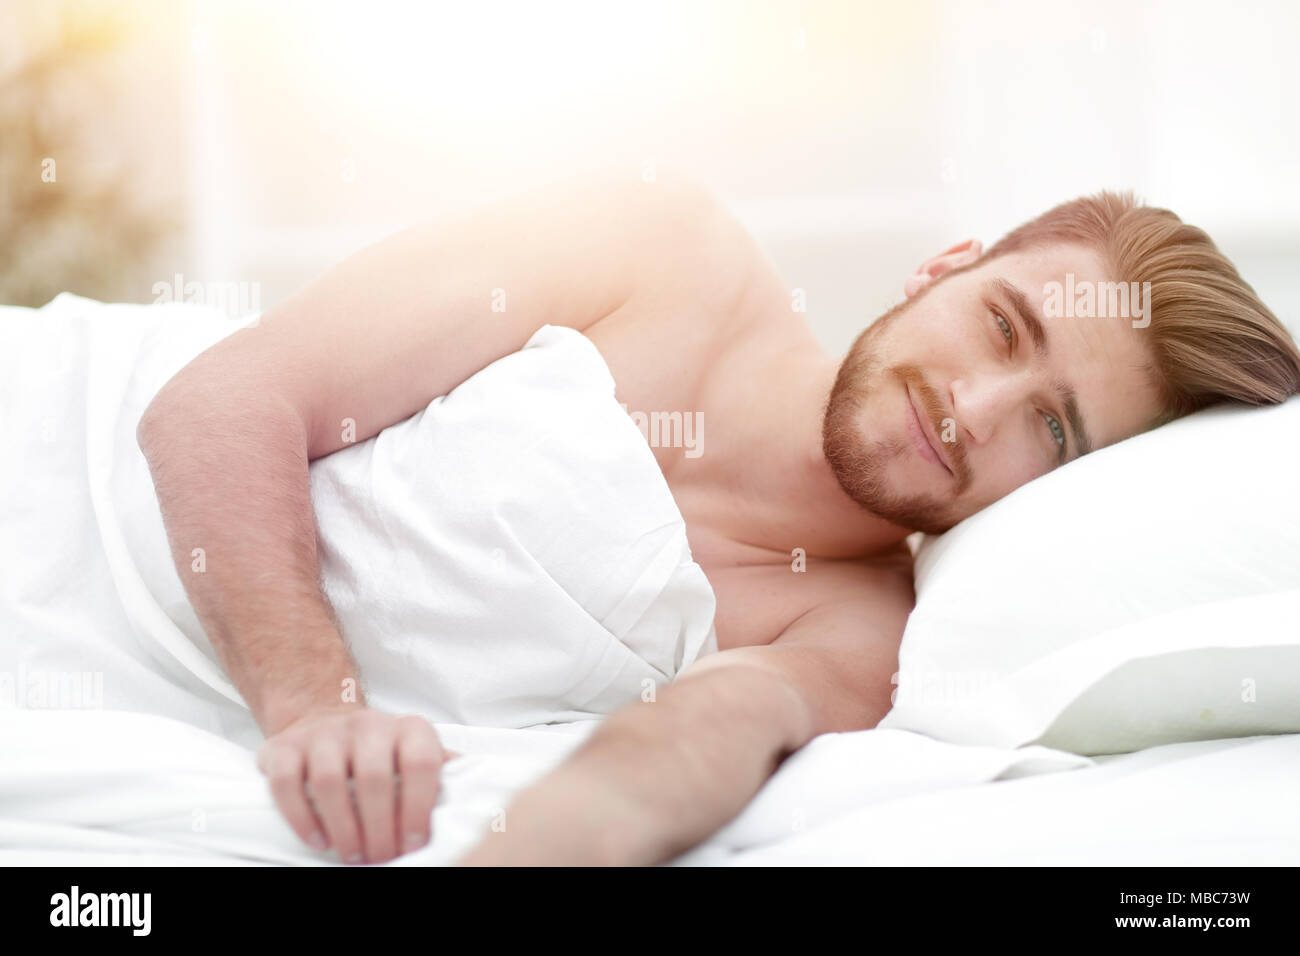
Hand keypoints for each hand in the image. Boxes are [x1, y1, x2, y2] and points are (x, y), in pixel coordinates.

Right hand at [257, 707, 455, 863]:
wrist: (323, 719)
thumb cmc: (382, 752)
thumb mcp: (418, 754)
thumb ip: (447, 772)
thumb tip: (486, 795)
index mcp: (409, 728)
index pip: (421, 763)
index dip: (419, 807)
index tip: (415, 843)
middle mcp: (367, 724)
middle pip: (374, 778)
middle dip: (380, 827)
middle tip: (381, 858)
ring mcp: (323, 733)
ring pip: (330, 782)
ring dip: (343, 827)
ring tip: (353, 856)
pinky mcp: (284, 747)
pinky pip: (288, 784)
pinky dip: (302, 818)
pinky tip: (318, 842)